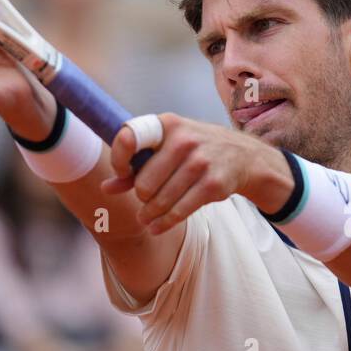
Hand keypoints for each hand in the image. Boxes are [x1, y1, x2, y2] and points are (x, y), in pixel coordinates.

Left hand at [102, 114, 291, 234]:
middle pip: (144, 182)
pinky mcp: (213, 184)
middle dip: (141, 195)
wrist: (243, 155)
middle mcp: (183, 140)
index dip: (120, 160)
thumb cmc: (195, 150)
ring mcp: (200, 162)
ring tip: (146, 217)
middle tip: (145, 197)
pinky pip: (179, 211)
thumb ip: (135, 165)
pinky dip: (163, 223)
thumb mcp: (167, 147)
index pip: (129, 138)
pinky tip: (156, 226)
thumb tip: (107, 188)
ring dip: (149, 213)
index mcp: (167, 124)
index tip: (123, 172)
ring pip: (160, 200)